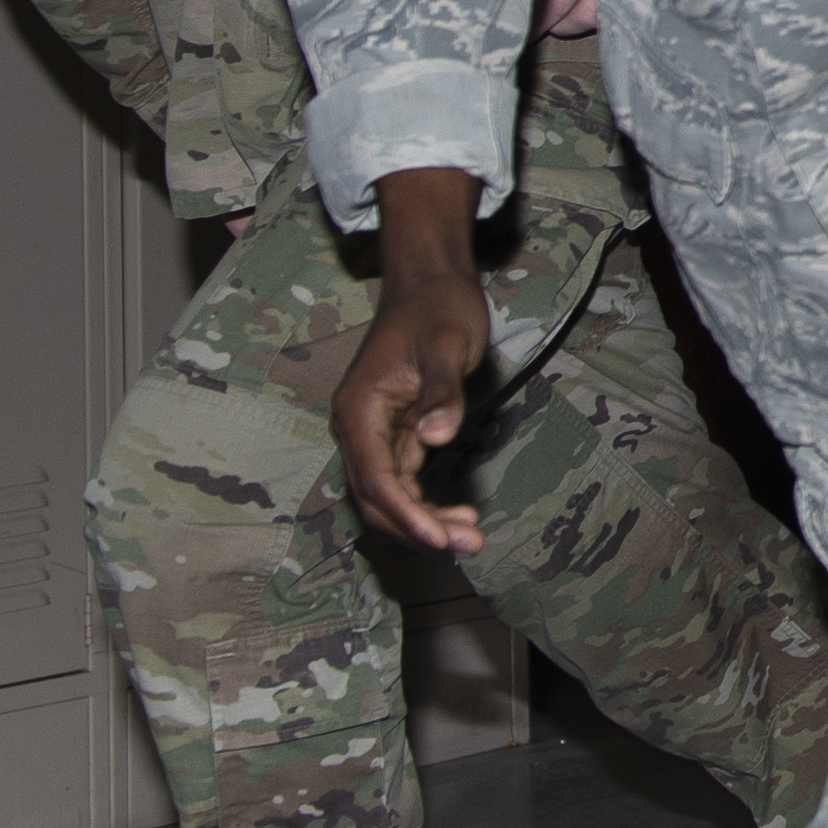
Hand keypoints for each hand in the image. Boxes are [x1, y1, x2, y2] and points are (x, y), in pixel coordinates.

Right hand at [331, 166, 499, 555]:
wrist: (431, 282)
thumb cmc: (437, 309)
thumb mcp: (446, 346)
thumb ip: (442, 392)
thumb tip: (437, 438)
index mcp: (359, 410)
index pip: (375, 478)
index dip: (404, 514)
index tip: (437, 539)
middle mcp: (357, 428)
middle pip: (376, 497)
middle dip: (417, 527)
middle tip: (468, 545)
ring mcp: (374, 434)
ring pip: (389, 495)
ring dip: (423, 521)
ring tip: (470, 538)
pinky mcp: (394, 434)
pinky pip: (403, 482)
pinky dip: (426, 503)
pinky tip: (457, 515)